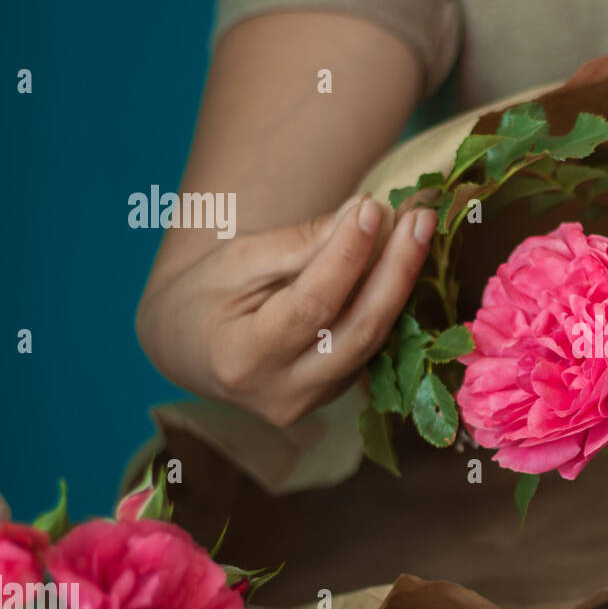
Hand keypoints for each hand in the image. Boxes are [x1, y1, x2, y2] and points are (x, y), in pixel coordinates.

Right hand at [136, 194, 434, 426]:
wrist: (187, 349)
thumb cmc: (204, 296)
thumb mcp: (238, 259)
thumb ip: (300, 243)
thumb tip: (363, 211)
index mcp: (243, 358)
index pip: (311, 304)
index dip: (346, 255)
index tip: (372, 207)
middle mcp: (283, 392)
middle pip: (357, 331)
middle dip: (396, 270)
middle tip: (420, 217)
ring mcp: (313, 401)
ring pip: (373, 341)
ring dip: (402, 283)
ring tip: (419, 228)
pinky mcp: (334, 395)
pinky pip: (370, 347)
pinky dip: (389, 301)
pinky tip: (404, 259)